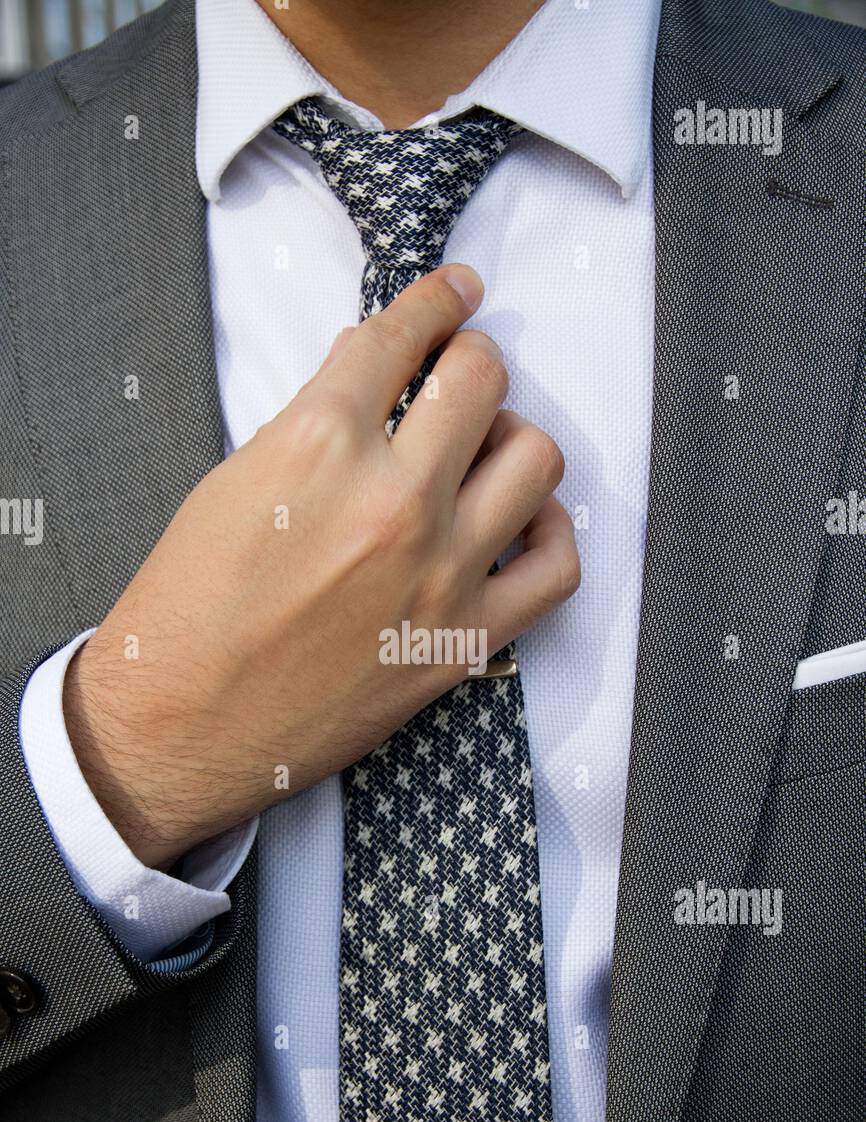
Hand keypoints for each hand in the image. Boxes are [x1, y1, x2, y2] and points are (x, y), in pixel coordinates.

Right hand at [64, 265, 579, 868]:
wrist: (180, 726)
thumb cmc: (186, 609)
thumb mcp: (230, 483)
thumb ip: (312, 422)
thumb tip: (373, 372)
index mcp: (319, 445)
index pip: (399, 336)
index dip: (434, 299)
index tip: (456, 290)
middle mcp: (393, 500)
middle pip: (481, 379)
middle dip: (471, 358)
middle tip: (460, 372)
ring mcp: (441, 572)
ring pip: (536, 458)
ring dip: (512, 436)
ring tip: (483, 449)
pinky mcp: (465, 640)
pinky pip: (558, 566)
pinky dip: (550, 530)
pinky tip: (520, 522)